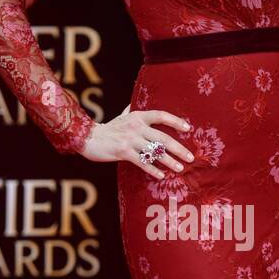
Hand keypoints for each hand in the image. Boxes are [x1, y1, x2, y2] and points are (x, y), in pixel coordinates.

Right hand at [80, 104, 194, 177]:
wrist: (88, 138)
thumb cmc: (108, 129)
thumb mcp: (121, 117)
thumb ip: (130, 111)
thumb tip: (134, 102)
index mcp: (138, 116)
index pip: (161, 115)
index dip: (175, 121)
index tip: (188, 128)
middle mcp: (136, 126)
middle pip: (163, 137)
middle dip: (179, 148)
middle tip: (190, 157)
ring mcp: (130, 139)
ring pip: (155, 152)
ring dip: (169, 161)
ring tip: (180, 168)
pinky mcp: (123, 152)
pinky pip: (143, 162)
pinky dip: (153, 170)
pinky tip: (161, 176)